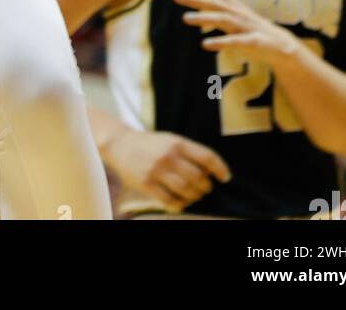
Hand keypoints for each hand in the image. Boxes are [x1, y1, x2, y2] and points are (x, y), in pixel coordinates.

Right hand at [104, 126, 230, 211]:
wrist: (120, 144)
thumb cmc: (150, 144)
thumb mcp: (170, 140)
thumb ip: (188, 152)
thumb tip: (211, 171)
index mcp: (177, 142)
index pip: (206, 157)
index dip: (220, 169)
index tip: (225, 178)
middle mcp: (168, 156)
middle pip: (198, 178)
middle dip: (206, 187)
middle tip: (205, 188)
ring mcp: (156, 170)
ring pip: (186, 191)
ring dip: (195, 196)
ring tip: (194, 195)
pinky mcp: (146, 184)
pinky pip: (170, 201)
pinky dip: (180, 205)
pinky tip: (180, 202)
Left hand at [173, 0, 303, 65]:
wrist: (281, 46)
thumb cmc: (250, 27)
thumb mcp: (228, 11)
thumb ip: (208, 0)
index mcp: (231, 4)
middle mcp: (237, 12)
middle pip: (215, 2)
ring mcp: (246, 26)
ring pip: (224, 19)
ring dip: (205, 18)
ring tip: (185, 19)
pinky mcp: (253, 41)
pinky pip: (235, 41)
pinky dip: (221, 42)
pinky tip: (206, 44)